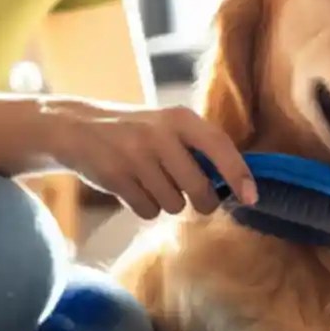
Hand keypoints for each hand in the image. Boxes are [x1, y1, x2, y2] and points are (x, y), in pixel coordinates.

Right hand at [42, 100, 256, 219]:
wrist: (77, 128)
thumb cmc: (138, 133)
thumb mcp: (168, 127)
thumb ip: (201, 150)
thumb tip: (240, 186)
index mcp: (180, 118)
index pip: (219, 146)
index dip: (239, 174)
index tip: (252, 197)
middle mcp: (159, 134)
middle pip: (199, 189)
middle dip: (202, 202)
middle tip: (196, 197)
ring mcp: (135, 155)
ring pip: (174, 205)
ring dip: (167, 202)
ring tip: (151, 180)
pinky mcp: (115, 177)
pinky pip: (148, 212)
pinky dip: (145, 207)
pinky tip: (133, 187)